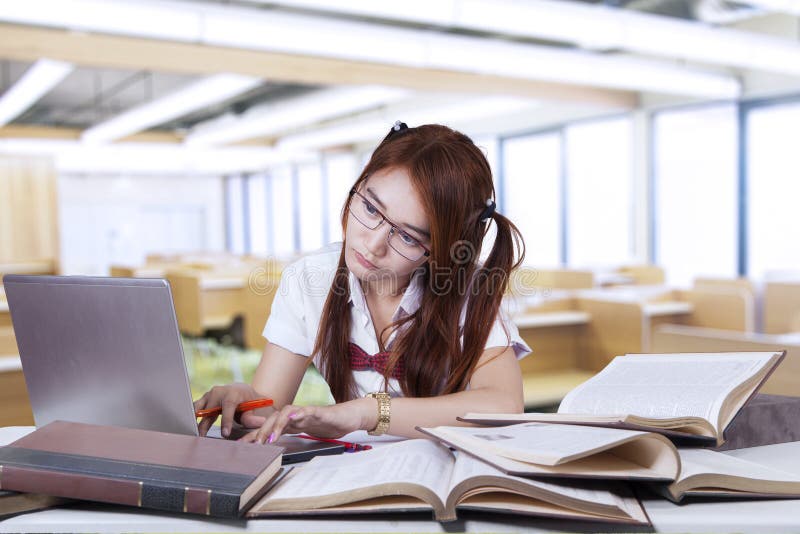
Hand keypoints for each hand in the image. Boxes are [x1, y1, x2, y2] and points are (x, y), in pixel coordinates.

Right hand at [193, 383, 273, 437]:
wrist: (243, 392)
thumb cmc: (250, 402)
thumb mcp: (254, 408)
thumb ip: (253, 417)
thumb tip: (259, 423)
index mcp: (233, 392)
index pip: (228, 407)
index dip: (226, 421)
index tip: (225, 434)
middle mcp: (219, 391)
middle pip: (208, 409)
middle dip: (204, 425)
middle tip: (201, 439)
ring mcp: (209, 394)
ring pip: (198, 409)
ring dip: (194, 422)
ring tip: (193, 436)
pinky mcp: (203, 399)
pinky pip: (195, 410)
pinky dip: (192, 419)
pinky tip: (191, 430)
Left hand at [240, 398, 372, 444]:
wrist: (348, 417)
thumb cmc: (327, 424)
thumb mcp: (305, 432)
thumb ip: (290, 433)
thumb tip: (273, 443)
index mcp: (291, 422)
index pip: (269, 426)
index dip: (255, 434)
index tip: (242, 445)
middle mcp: (296, 415)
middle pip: (273, 419)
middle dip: (261, 431)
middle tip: (253, 445)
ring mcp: (306, 412)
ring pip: (286, 414)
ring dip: (276, 425)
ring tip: (270, 438)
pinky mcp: (319, 411)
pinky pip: (306, 411)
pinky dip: (298, 414)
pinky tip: (291, 418)